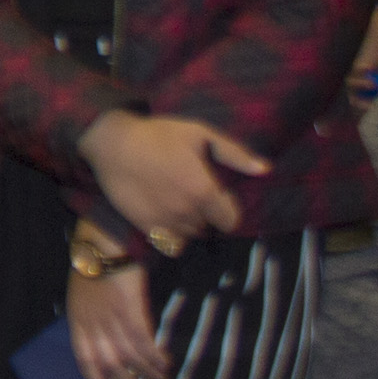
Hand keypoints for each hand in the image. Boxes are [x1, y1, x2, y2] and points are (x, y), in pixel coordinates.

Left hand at [68, 262, 168, 378]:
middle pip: (109, 364)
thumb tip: (105, 342)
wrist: (102, 242)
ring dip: (147, 372)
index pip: (85, 361)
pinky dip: (156, 357)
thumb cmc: (95, 266)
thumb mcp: (82, 296)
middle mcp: (92, 324)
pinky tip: (165, 363)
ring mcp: (111, 318)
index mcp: (77, 321)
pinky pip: (144, 342)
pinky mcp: (130, 310)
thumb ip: (91, 319)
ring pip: (130, 357)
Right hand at [77, 109, 267, 247]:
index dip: (227, 208)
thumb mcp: (200, 134)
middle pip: (209, 227)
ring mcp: (165, 222)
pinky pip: (169, 244)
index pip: (231, 221)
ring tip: (176, 202)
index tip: (216, 195)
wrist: (112, 143)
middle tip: (192, 193)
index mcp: (205, 192)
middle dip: (206, 214)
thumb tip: (265, 170)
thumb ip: (235, 154)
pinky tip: (164, 215)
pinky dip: (171, 235)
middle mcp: (188, 212)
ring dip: (188, 223)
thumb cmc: (158, 135)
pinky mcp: (145, 226)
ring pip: (189, 235)